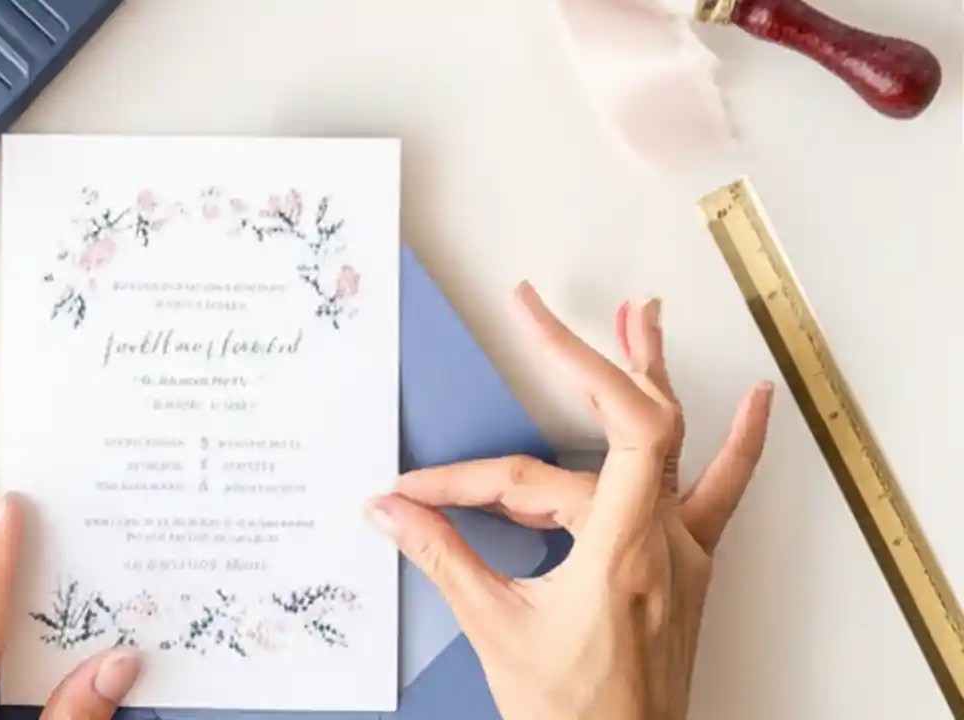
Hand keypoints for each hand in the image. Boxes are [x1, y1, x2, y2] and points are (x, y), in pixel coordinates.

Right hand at [367, 284, 773, 719]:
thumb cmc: (574, 717)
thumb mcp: (497, 630)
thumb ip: (443, 558)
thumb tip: (393, 512)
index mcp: (624, 550)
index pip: (593, 442)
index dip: (538, 402)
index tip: (489, 380)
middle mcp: (665, 540)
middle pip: (629, 426)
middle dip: (579, 360)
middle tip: (535, 311)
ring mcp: (682, 552)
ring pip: (672, 445)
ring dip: (649, 377)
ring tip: (639, 319)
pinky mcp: (683, 567)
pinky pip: (721, 493)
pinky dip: (741, 446)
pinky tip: (759, 404)